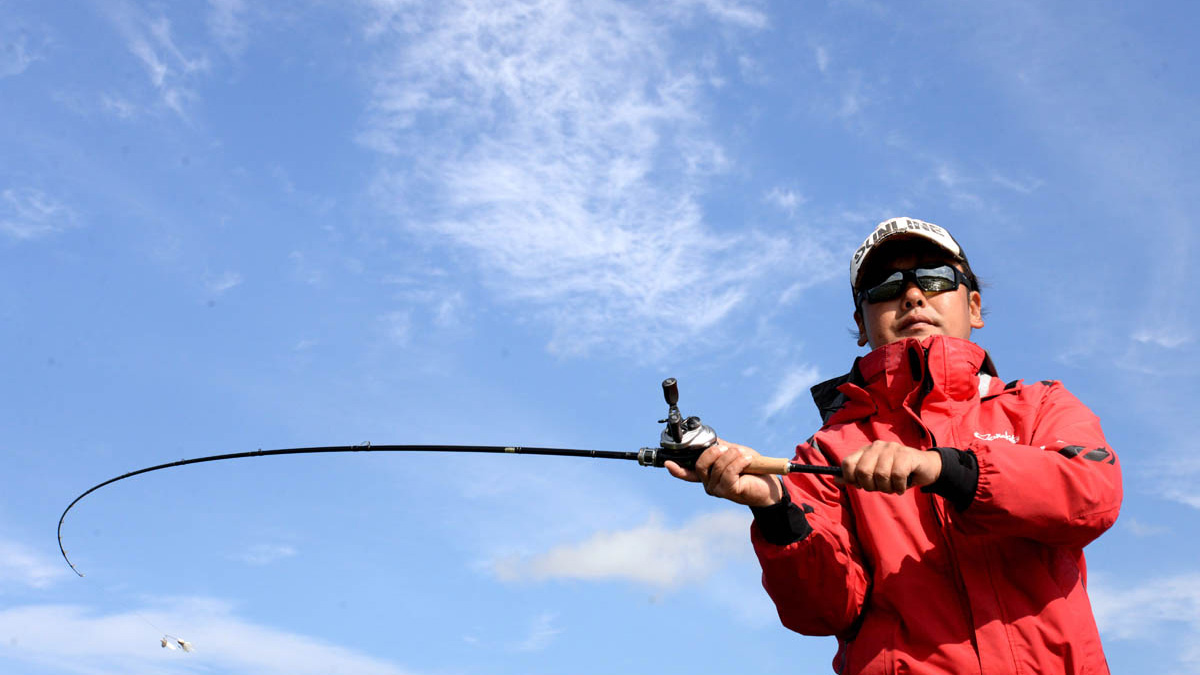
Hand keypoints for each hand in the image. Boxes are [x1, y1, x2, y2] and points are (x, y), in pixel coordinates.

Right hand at [665, 439, 783, 507]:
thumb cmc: (752, 468)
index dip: (676, 469)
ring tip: (744, 455)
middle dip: (714, 452)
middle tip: (728, 448)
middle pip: (701, 464)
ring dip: (732, 456)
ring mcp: (718, 489)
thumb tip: (709, 439)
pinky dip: (739, 461)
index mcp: (707, 474)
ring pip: (717, 466)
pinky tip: (748, 460)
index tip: (667, 462)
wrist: (769, 484)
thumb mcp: (733, 453)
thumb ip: (719, 447)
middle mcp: (709, 483)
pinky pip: (729, 471)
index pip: (687, 473)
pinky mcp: (729, 491)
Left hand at [839, 441, 941, 493]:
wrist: (925, 467)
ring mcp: (892, 449)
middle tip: (880, 488)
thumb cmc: (896, 473)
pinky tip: (902, 487)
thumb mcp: (874, 475)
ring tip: (893, 487)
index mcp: (866, 450)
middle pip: (862, 471)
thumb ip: (855, 476)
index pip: (847, 463)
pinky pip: (896, 476)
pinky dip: (899, 487)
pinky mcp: (906, 455)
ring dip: (887, 488)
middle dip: (870, 486)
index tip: (860, 486)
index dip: (851, 479)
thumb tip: (836, 478)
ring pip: (880, 475)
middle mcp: (877, 446)